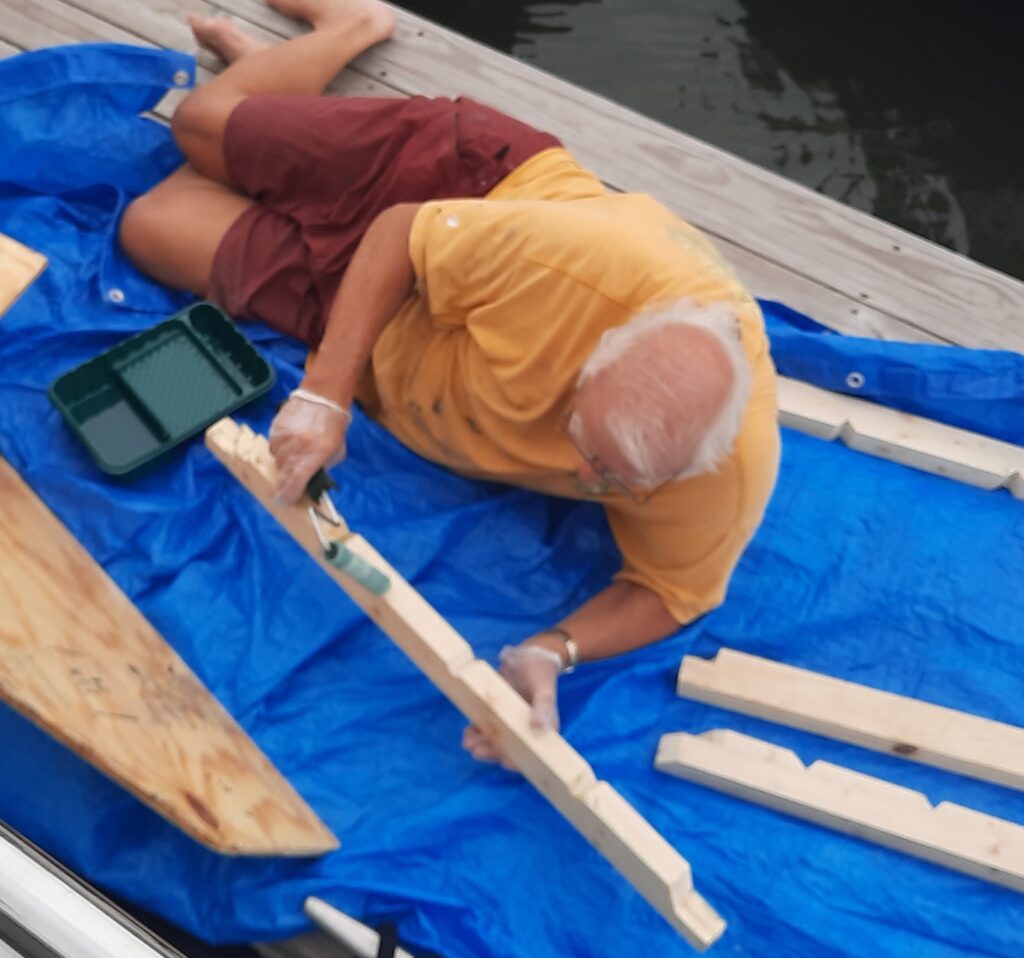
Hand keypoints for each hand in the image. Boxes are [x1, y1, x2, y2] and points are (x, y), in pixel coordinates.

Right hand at [268, 389, 350, 503]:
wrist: (322, 397)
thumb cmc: (334, 427)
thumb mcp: (336, 452)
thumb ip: (321, 468)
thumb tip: (308, 481)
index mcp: (313, 456)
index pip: (295, 481)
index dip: (289, 494)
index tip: (285, 502)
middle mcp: (295, 448)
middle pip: (283, 474)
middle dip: (284, 484)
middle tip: (285, 490)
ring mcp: (283, 438)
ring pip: (277, 460)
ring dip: (284, 463)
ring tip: (296, 454)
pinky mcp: (274, 429)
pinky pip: (273, 446)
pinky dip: (281, 449)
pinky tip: (291, 443)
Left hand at [462, 643, 563, 767]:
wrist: (528, 654)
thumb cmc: (540, 670)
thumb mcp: (544, 688)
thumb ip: (543, 707)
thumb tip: (539, 728)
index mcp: (545, 729)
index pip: (532, 752)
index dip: (519, 760)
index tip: (505, 763)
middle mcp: (527, 730)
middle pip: (509, 749)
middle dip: (492, 752)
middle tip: (476, 750)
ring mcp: (511, 722)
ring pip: (495, 740)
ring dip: (481, 743)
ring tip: (468, 741)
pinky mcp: (498, 714)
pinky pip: (487, 728)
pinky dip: (477, 732)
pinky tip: (467, 732)